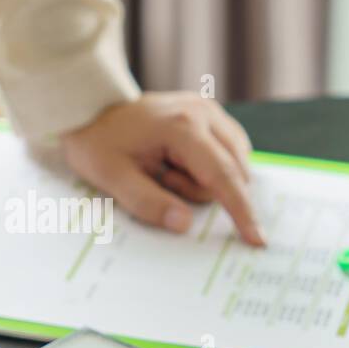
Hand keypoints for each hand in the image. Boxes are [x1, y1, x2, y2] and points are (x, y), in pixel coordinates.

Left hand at [60, 93, 264, 245]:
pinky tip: (180, 161)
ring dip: (205, 178)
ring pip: (234, 162)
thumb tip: (184, 224)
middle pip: (232, 172)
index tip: (257, 240)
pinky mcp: (208, 112)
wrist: (91, 107)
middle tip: (161, 178)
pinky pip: (228, 151)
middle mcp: (204, 112)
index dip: (241, 211)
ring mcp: (208, 109)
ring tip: (166, 168)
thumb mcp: (112, 178)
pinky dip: (210, 165)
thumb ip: (147, 203)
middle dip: (199, 189)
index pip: (223, 176)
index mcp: (182, 127)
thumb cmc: (98, 142)